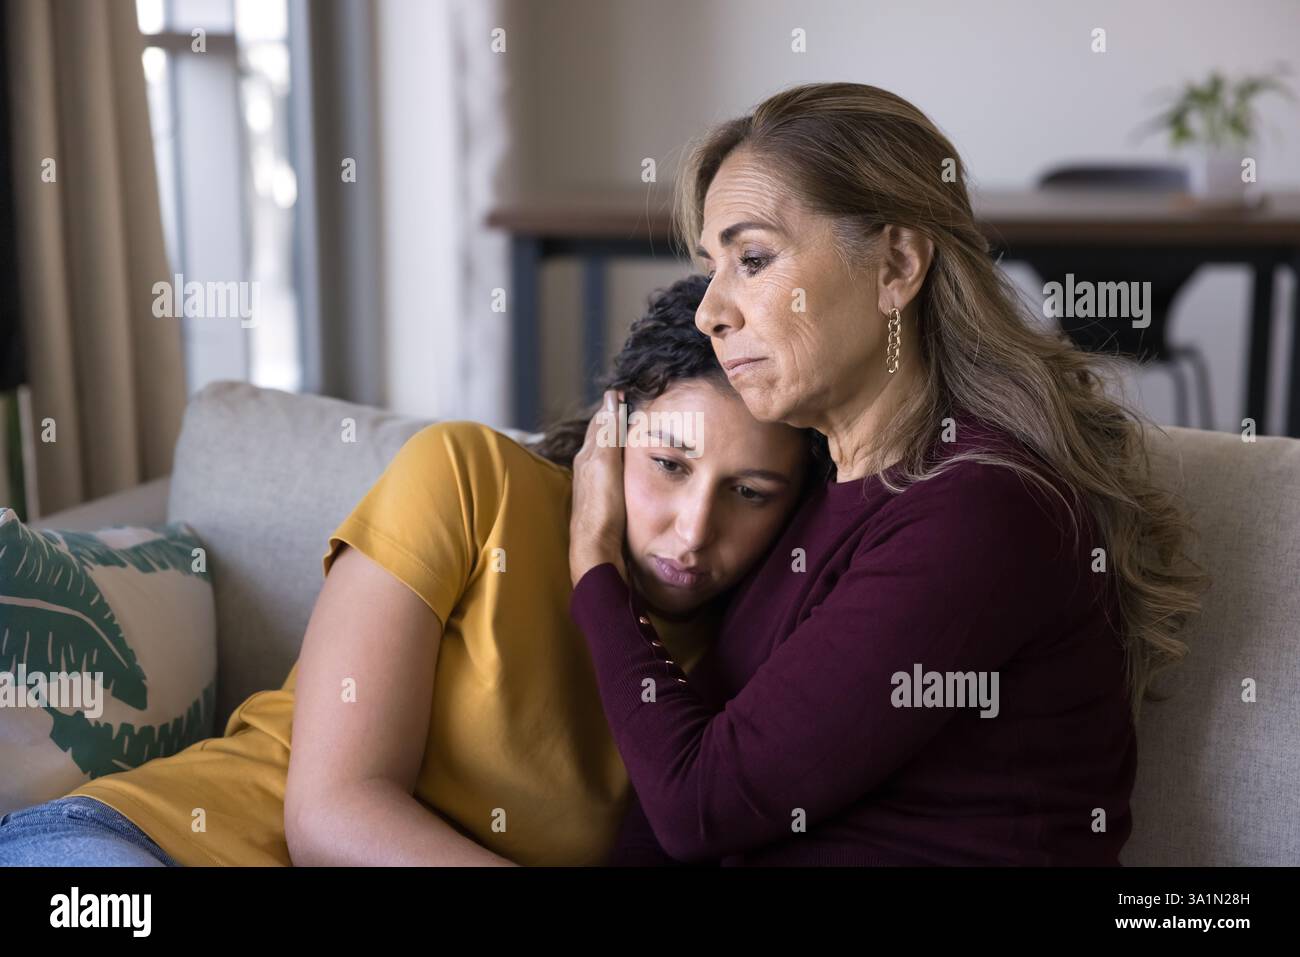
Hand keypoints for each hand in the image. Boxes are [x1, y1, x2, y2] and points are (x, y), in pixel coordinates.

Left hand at [570, 389, 627, 585]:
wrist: (598, 549)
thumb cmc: (602, 509)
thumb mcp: (606, 466)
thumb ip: (608, 433)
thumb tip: (611, 398)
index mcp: (588, 455)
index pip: (601, 420)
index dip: (614, 406)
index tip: (629, 392)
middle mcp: (588, 466)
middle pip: (602, 434)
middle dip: (616, 419)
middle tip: (635, 405)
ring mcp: (595, 483)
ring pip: (607, 452)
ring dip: (619, 439)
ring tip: (636, 428)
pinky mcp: (603, 498)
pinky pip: (613, 469)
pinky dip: (622, 459)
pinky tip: (631, 464)